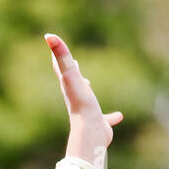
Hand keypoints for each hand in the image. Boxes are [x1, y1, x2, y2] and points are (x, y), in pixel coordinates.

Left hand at [44, 33, 122, 148]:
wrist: (89, 132)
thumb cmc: (81, 104)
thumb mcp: (71, 75)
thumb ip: (62, 56)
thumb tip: (49, 36)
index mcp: (70, 87)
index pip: (63, 68)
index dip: (59, 58)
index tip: (54, 49)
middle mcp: (77, 99)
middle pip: (74, 83)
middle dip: (73, 73)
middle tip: (74, 65)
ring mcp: (88, 112)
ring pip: (88, 100)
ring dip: (89, 93)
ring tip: (89, 86)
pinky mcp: (99, 124)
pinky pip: (106, 119)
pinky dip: (111, 117)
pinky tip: (119, 116)